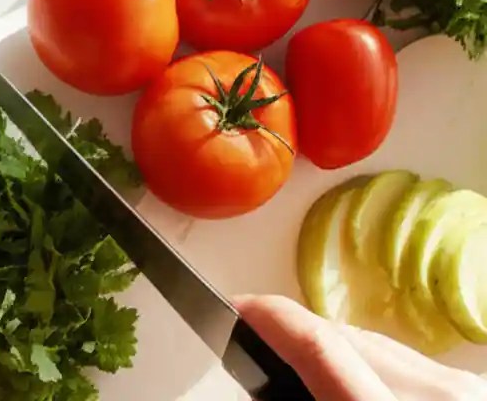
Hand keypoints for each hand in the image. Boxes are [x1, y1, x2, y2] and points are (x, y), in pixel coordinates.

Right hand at [235, 295, 486, 400]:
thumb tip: (262, 395)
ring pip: (375, 343)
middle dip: (296, 337)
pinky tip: (352, 388)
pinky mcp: (474, 390)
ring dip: (332, 350)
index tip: (237, 309)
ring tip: (305, 376)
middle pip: (345, 337)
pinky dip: (367, 365)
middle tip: (261, 356)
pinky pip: (403, 360)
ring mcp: (463, 391)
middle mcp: (435, 397)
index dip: (271, 319)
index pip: (322, 346)